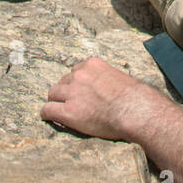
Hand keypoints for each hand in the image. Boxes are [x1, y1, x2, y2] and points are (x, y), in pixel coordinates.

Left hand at [41, 56, 162, 140]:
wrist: (135, 111)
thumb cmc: (135, 98)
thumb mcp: (120, 77)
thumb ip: (107, 78)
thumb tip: (109, 87)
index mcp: (92, 65)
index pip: (76, 70)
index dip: (77, 83)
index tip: (79, 90)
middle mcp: (79, 75)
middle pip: (63, 81)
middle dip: (65, 91)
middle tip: (69, 101)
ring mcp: (73, 93)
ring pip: (52, 94)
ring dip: (56, 101)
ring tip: (58, 109)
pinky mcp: (68, 111)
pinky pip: (48, 110)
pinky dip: (47, 114)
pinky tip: (49, 117)